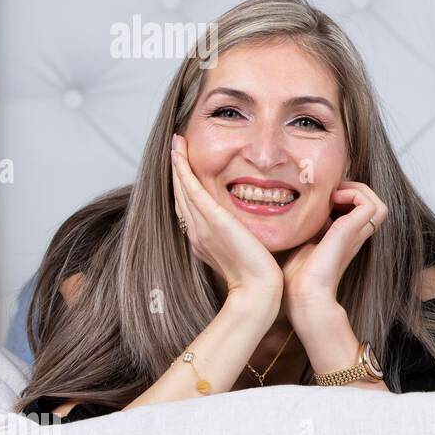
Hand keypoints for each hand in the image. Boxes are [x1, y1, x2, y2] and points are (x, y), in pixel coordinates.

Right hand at [171, 134, 281, 302]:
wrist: (258, 291)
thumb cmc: (258, 276)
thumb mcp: (246, 250)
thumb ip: (241, 237)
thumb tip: (247, 229)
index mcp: (204, 239)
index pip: (190, 206)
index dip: (185, 185)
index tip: (184, 166)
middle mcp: (198, 231)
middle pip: (181, 195)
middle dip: (177, 170)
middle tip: (176, 146)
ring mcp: (202, 226)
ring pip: (183, 188)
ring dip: (177, 164)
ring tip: (176, 143)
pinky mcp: (212, 221)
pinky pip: (192, 189)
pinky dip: (183, 170)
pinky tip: (179, 153)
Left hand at [280, 180, 387, 320]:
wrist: (304, 294)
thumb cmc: (298, 275)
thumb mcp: (304, 241)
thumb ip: (311, 226)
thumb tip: (303, 208)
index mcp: (346, 237)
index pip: (360, 210)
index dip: (347, 195)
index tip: (324, 196)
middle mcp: (355, 235)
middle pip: (373, 204)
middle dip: (353, 189)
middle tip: (330, 192)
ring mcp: (356, 233)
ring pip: (379, 204)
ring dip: (358, 191)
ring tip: (334, 194)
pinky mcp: (351, 231)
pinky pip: (370, 205)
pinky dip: (354, 195)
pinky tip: (332, 201)